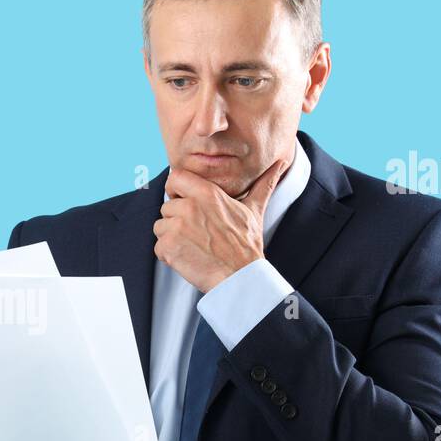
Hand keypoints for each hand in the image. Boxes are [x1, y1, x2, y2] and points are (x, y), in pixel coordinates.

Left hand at [155, 158, 286, 292]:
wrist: (240, 278)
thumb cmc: (247, 245)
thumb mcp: (254, 210)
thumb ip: (263, 184)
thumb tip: (282, 163)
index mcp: (207, 193)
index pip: (174, 177)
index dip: (176, 189)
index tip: (183, 200)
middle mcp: (189, 207)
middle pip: (167, 206)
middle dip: (177, 220)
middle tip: (198, 234)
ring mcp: (177, 227)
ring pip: (160, 226)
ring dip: (172, 237)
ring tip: (195, 246)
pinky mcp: (169, 247)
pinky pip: (158, 247)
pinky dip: (169, 255)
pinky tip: (189, 258)